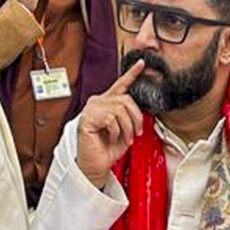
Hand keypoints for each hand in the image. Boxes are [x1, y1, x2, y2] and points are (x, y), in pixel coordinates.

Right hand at [75, 60, 146, 187]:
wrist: (95, 165)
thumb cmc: (107, 149)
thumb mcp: (125, 130)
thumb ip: (129, 117)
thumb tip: (140, 112)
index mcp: (107, 103)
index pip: (121, 85)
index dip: (132, 73)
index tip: (141, 63)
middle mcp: (97, 102)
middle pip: (126, 99)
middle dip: (136, 118)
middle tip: (135, 133)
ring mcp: (91, 109)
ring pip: (120, 110)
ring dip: (127, 128)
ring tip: (123, 138)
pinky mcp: (87, 118)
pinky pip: (111, 118)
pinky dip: (116, 132)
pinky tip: (110, 138)